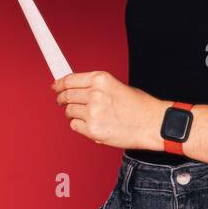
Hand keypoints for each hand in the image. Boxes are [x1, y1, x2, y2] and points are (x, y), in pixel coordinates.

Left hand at [51, 70, 166, 150]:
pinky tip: (92, 124)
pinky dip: (79, 125)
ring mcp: (93, 112)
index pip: (70, 79)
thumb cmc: (139, 106)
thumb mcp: (116, 85)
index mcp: (101, 79)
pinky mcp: (93, 129)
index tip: (55, 86)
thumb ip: (95, 86)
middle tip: (62, 101)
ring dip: (73, 113)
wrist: (152, 124)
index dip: (59, 84)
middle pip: (66, 95)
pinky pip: (75, 126)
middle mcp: (95, 94)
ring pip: (69, 112)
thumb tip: (75, 88)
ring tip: (87, 114)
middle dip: (62, 99)